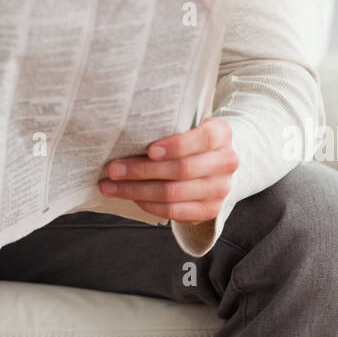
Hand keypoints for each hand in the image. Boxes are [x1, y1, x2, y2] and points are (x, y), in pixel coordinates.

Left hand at [98, 117, 238, 223]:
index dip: (176, 146)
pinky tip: (131, 197)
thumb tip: (127, 135)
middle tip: (113, 169)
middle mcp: (226, 162)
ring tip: (111, 186)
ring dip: (137, 191)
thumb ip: (168, 128)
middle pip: (181, 170)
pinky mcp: (210, 210)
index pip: (203, 139)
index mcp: (222, 134)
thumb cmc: (192, 138)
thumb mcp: (189, 125)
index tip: (149, 150)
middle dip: (142, 170)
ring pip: (173, 194)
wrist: (216, 160)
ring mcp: (220, 189)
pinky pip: (174, 211)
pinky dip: (149, 204)